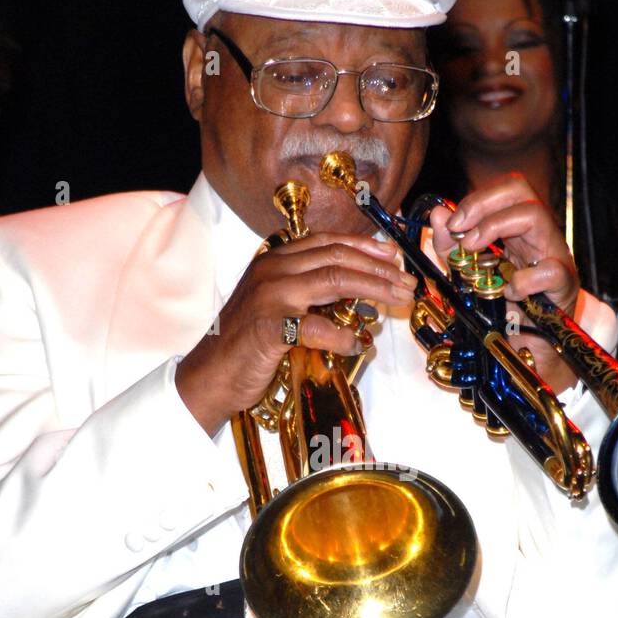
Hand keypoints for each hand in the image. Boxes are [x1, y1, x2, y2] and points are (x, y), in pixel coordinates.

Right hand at [176, 233, 417, 434]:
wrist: (209, 376)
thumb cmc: (247, 345)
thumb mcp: (278, 306)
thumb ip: (309, 293)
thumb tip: (357, 291)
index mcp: (274, 260)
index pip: (328, 242)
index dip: (365, 247)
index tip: (394, 257)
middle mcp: (272, 270)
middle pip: (337, 257)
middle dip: (379, 268)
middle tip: (407, 282)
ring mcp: (269, 297)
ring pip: (334, 281)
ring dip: (374, 289)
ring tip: (398, 300)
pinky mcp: (269, 328)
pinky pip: (317, 327)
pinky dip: (343, 336)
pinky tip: (356, 344)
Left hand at [428, 174, 580, 392]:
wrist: (525, 352)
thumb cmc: (502, 313)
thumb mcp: (466, 276)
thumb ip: (450, 248)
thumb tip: (438, 214)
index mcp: (518, 231)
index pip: (505, 190)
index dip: (475, 199)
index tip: (452, 222)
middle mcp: (538, 236)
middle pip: (521, 189)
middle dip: (483, 203)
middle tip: (461, 229)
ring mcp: (554, 256)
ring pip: (536, 215)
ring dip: (495, 227)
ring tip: (474, 251)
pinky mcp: (564, 285)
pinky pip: (548, 270)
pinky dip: (522, 280)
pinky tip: (509, 294)